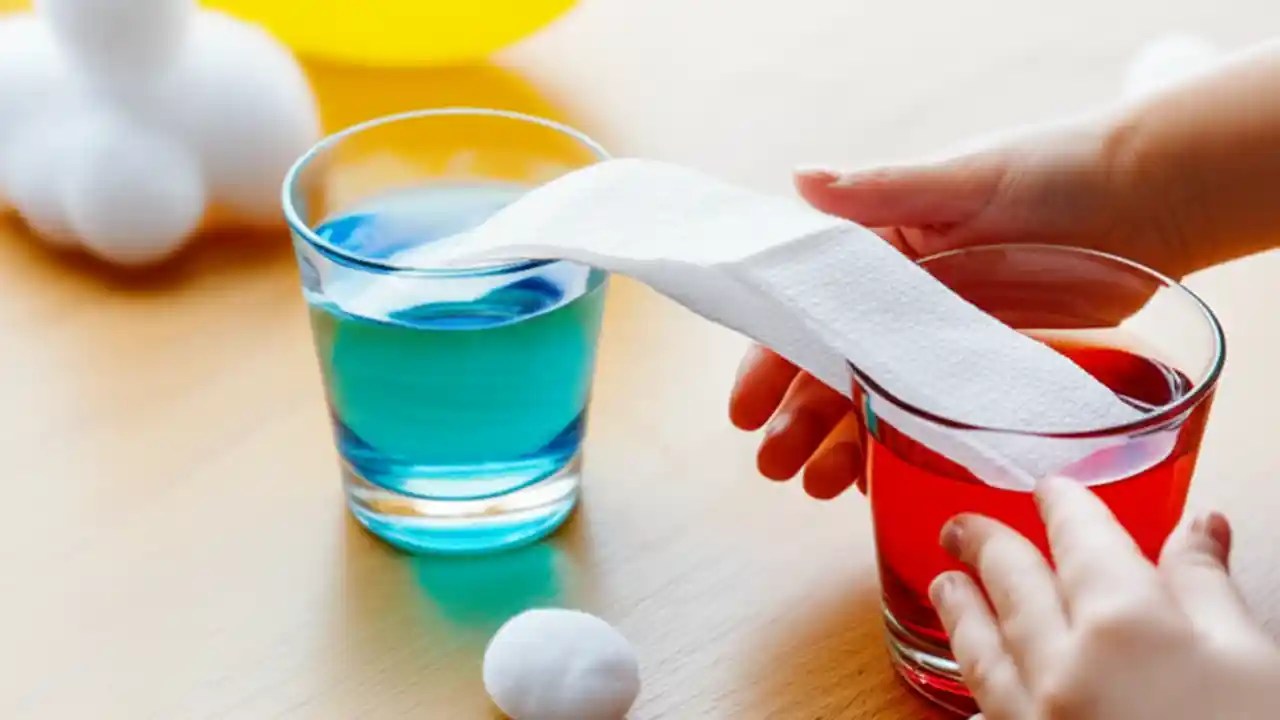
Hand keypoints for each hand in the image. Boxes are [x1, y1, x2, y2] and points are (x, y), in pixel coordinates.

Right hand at [730, 115, 1191, 497]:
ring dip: (840, 444)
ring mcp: (944, 341)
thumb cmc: (1055, 174)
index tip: (743, 410)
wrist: (1150, 197)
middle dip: (797, 419)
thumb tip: (801, 180)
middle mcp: (904, 303)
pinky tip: (878, 482)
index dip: (770, 362)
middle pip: (833, 369)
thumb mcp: (965, 179)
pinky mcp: (988, 371)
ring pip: (877, 402)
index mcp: (884, 255)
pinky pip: (934, 421)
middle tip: (774, 466)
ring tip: (816, 487)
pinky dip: (903, 450)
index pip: (809, 314)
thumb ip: (883, 191)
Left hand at [932, 476, 1279, 719]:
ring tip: (944, 584)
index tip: (1049, 489)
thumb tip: (1202, 526)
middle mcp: (1064, 664)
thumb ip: (1208, 588)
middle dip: (986, 546)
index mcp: (1125, 621)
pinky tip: (971, 671)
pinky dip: (974, 680)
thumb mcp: (1252, 660)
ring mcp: (1036, 719)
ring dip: (961, 608)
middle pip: (1013, 582)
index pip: (1078, 536)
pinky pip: (986, 710)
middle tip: (960, 527)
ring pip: (982, 646)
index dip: (1062, 505)